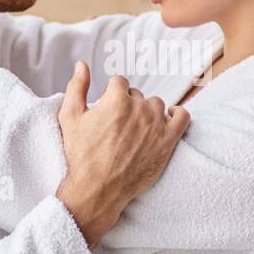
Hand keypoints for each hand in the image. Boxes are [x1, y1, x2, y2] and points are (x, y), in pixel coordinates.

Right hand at [55, 61, 190, 245]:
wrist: (98, 189)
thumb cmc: (81, 155)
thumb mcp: (70, 117)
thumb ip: (76, 87)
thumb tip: (82, 64)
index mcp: (116, 99)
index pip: (119, 83)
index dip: (110, 96)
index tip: (107, 110)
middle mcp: (139, 109)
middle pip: (137, 95)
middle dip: (127, 105)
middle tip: (118, 125)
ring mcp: (156, 125)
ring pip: (156, 104)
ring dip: (147, 112)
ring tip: (136, 128)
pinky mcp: (168, 142)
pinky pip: (183, 117)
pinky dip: (177, 115)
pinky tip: (168, 118)